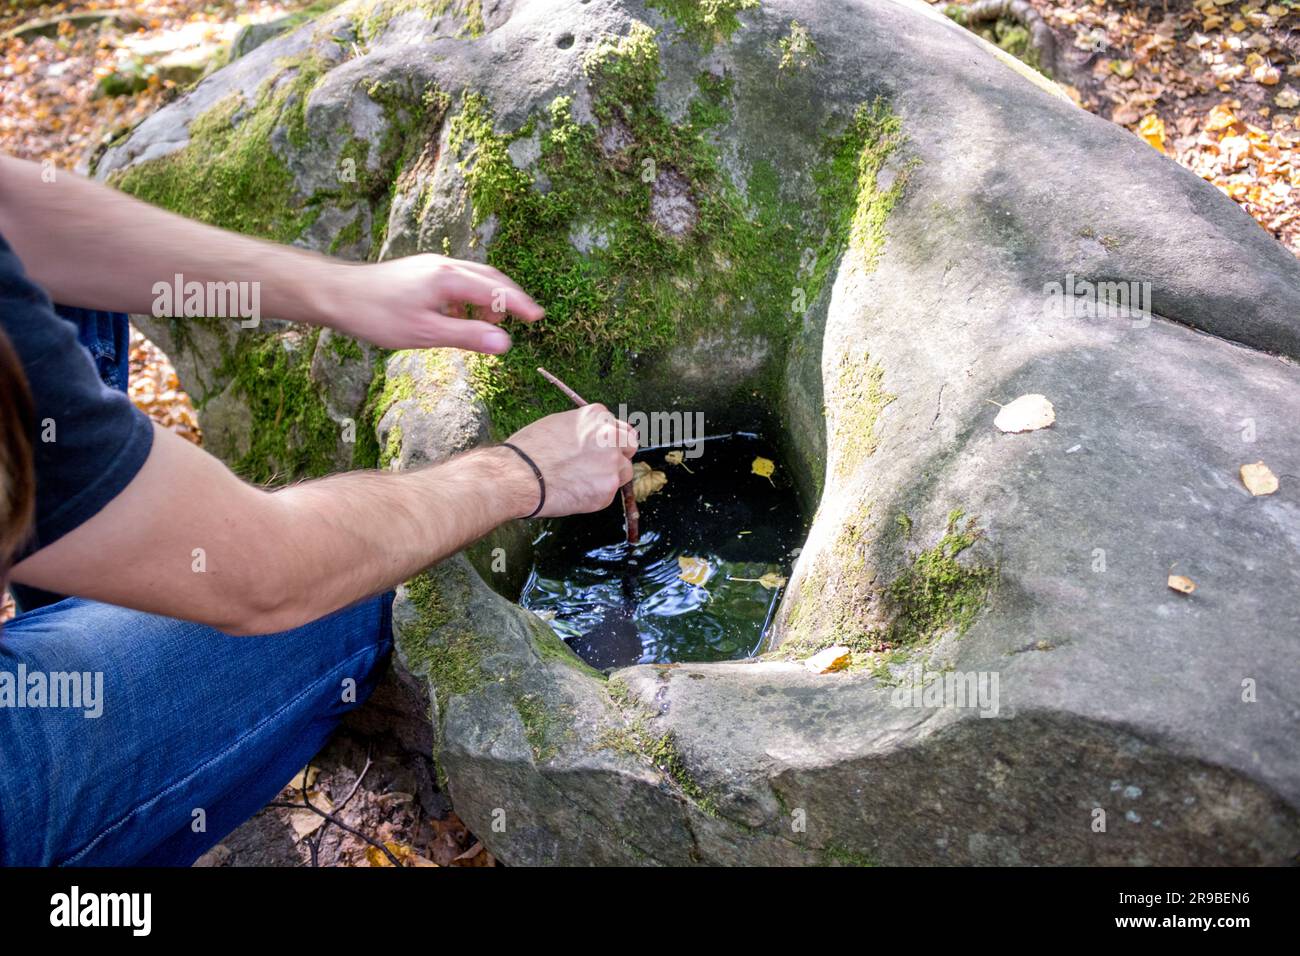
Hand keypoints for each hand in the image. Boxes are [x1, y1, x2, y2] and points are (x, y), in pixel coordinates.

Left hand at [325, 254, 543, 351]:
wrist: (337, 294)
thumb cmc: (377, 315)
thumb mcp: (426, 333)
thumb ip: (467, 337)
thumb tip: (505, 344)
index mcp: (449, 278)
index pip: (496, 291)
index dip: (519, 305)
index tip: (538, 317)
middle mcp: (444, 266)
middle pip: (490, 278)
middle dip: (510, 298)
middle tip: (527, 317)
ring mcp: (432, 267)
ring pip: (473, 279)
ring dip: (489, 299)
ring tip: (493, 324)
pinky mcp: (421, 273)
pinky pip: (456, 282)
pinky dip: (470, 299)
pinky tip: (462, 318)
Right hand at [502, 405, 637, 517]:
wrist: (517, 476)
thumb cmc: (529, 450)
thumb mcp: (558, 424)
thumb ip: (582, 429)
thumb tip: (590, 439)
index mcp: (597, 416)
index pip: (618, 426)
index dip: (609, 440)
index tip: (600, 449)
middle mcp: (609, 436)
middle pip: (630, 445)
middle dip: (620, 454)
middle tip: (601, 465)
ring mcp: (611, 463)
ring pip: (624, 471)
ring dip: (609, 477)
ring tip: (581, 481)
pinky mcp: (607, 489)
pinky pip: (609, 493)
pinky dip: (596, 495)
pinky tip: (575, 492)